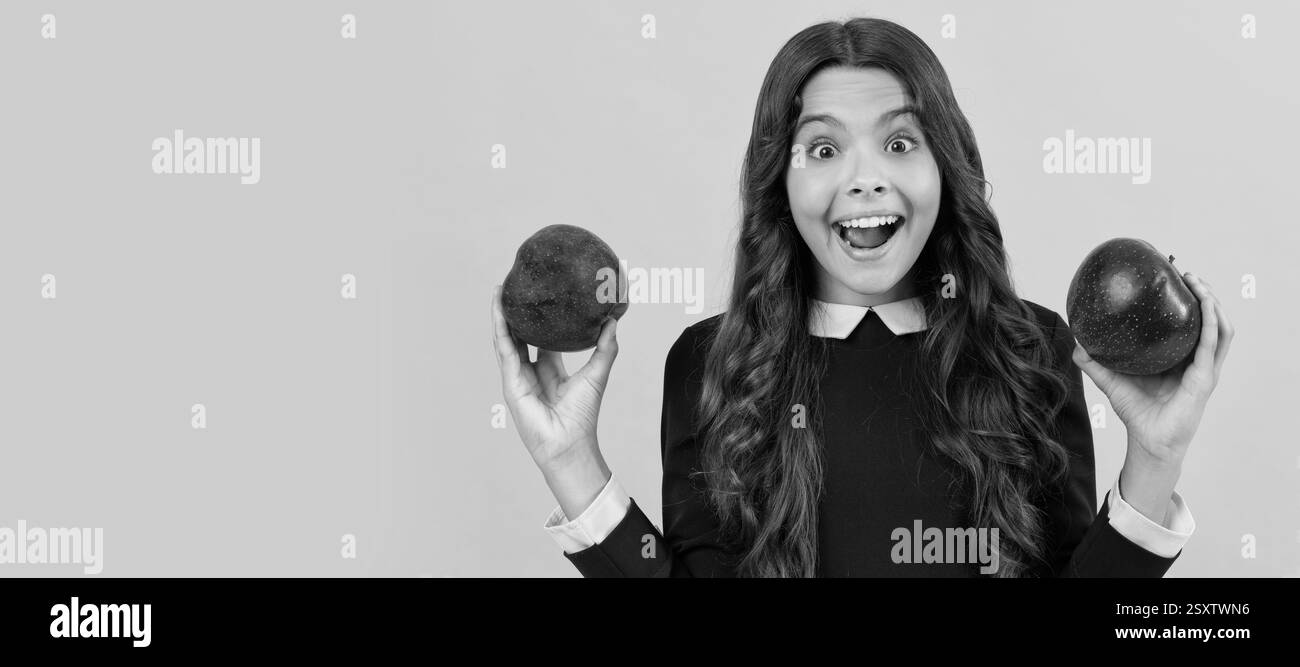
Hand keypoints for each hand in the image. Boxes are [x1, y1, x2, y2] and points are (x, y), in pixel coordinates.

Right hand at [490, 285, 618, 470]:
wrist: (569, 443)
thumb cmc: (582, 416)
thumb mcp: (597, 374)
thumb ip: (605, 348)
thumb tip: (612, 322)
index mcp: (549, 370)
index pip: (541, 339)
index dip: (540, 320)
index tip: (541, 298)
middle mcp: (531, 372)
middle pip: (519, 336)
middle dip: (515, 313)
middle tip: (515, 287)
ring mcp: (518, 377)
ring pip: (506, 339)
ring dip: (502, 316)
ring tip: (500, 291)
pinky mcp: (511, 381)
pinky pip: (504, 350)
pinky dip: (500, 329)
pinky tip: (499, 312)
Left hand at [1071, 272, 1233, 465]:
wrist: (1148, 441)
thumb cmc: (1136, 412)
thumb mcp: (1111, 380)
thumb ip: (1094, 361)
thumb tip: (1076, 342)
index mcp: (1179, 358)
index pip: (1190, 324)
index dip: (1187, 300)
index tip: (1174, 277)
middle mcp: (1197, 360)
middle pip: (1210, 320)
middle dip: (1204, 293)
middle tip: (1187, 273)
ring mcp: (1205, 369)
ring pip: (1220, 327)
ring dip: (1213, 303)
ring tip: (1199, 284)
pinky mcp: (1205, 378)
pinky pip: (1214, 344)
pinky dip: (1212, 322)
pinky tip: (1206, 305)